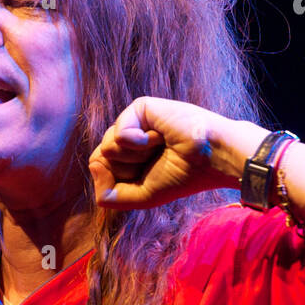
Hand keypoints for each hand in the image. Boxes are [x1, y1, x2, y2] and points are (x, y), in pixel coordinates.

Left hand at [89, 96, 239, 209]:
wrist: (212, 158)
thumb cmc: (182, 176)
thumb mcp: (141, 197)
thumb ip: (109, 194)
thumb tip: (93, 164)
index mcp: (126, 157)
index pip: (99, 170)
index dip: (119, 181)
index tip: (149, 176)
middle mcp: (126, 138)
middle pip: (99, 159)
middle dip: (127, 169)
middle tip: (157, 160)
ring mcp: (131, 122)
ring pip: (106, 148)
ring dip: (136, 156)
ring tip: (161, 146)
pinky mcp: (139, 108)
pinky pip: (118, 133)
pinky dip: (139, 142)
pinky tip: (159, 136)